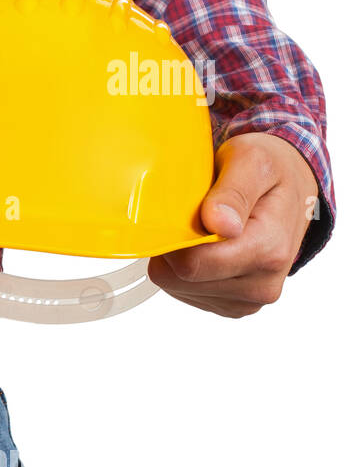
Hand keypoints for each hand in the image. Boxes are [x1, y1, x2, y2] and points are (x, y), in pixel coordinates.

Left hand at [148, 132, 318, 317]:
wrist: (294, 192)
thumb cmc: (270, 172)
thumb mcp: (252, 160)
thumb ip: (233, 192)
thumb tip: (220, 224)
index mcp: (269, 249)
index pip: (192, 263)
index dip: (172, 238)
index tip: (176, 214)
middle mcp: (263, 284)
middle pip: (180, 278)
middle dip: (173, 247)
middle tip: (189, 218)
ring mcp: (249, 300)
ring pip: (179, 287)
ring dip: (179, 259)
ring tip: (203, 231)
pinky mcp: (234, 306)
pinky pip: (188, 293)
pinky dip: (187, 271)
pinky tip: (206, 248)